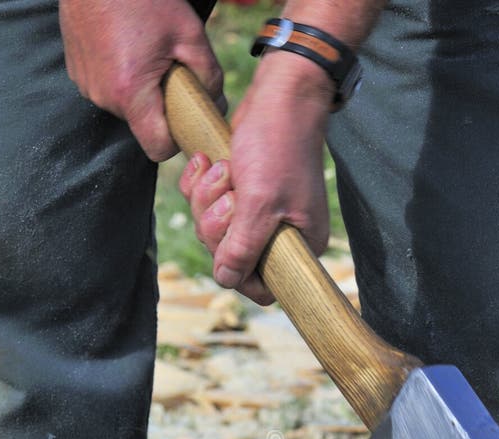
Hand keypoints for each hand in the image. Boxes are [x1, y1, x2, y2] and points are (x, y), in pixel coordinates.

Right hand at [59, 0, 224, 160]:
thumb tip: (215, 102)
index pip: (158, 148)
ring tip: (146, 54)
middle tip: (169, 71)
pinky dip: (122, 77)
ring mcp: (87, 86)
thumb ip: (208, 74)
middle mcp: (104, 96)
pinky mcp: (78, 74)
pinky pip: (108, 90)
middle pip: (143, 125)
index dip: (176, 140)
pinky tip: (127, 49)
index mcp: (131, 92)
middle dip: (160, 107)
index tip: (186, 121)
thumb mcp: (188, 33)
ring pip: (126, 107)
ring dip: (141, 91)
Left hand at [180, 51, 332, 303]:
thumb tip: (226, 279)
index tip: (231, 242)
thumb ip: (242, 248)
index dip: (239, 271)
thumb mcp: (259, 204)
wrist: (277, 94)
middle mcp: (279, 234)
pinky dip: (199, 185)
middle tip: (230, 195)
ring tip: (223, 170)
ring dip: (206, 199)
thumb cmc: (278, 146)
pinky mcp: (237, 192)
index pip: (263, 286)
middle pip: (229, 257)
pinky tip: (206, 161)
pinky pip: (204, 205)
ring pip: (212, 230)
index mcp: (299, 245)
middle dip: (216, 225)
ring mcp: (256, 213)